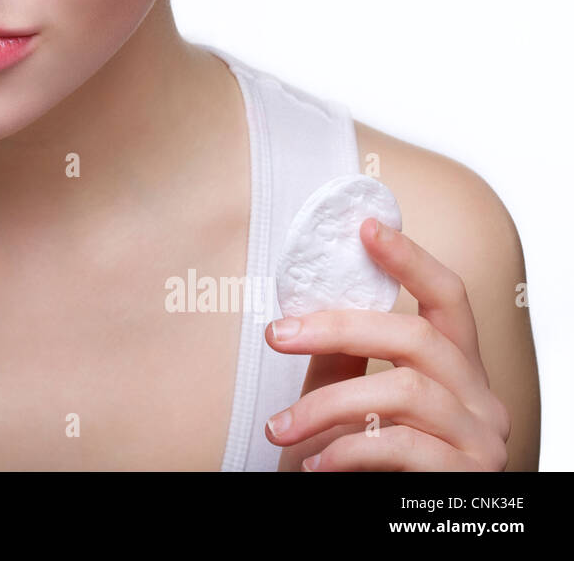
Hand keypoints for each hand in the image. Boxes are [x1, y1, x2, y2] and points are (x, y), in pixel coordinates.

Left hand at [263, 217, 511, 469]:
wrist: (386, 538)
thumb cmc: (363, 467)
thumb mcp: (349, 404)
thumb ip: (343, 359)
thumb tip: (310, 304)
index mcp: (458, 371)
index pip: (449, 299)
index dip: (411, 260)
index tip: (366, 228)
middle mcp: (482, 400)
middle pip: (416, 336)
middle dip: (337, 326)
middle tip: (276, 335)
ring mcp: (481, 440)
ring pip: (403, 390)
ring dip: (325, 406)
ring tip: (280, 428)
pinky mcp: (465, 478)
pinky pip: (399, 447)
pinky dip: (345, 450)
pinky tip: (312, 462)